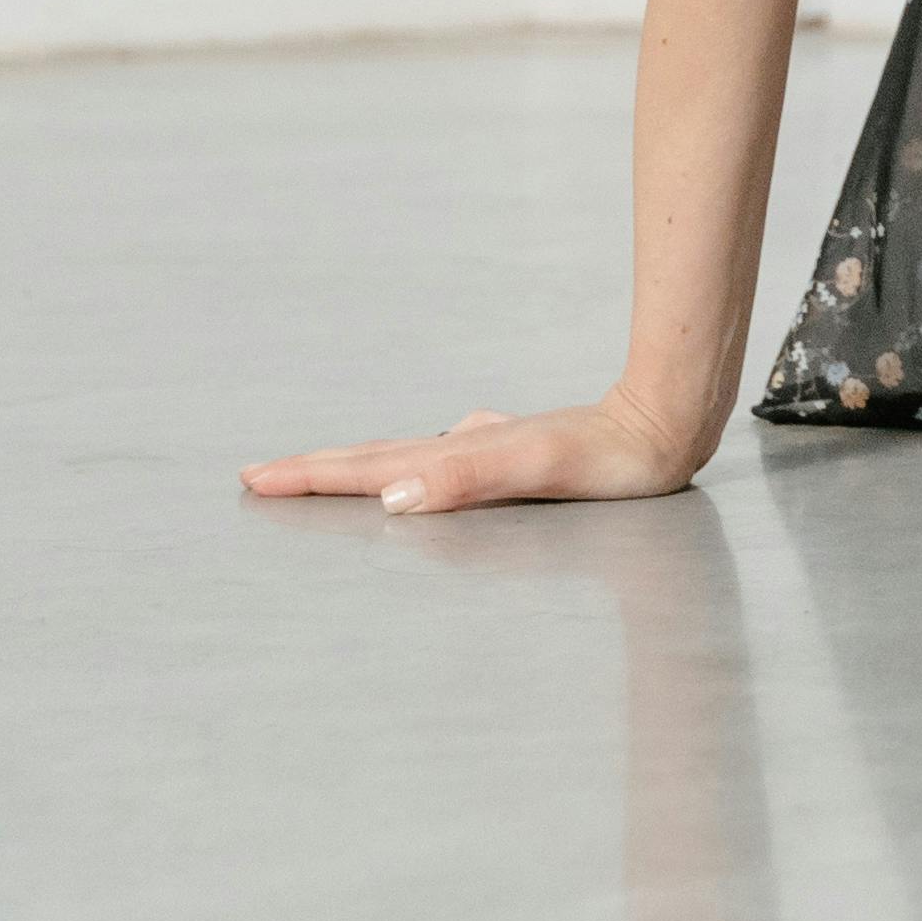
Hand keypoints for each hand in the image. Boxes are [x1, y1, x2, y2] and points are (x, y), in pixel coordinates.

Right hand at [243, 392, 707, 515]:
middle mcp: (467, 446)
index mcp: (459, 454)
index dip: (312, 476)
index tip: (257, 478)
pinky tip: (425, 469)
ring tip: (319, 471)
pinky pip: (443, 462)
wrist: (665, 425)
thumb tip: (393, 496)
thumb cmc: (609, 457)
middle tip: (259, 476)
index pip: (369, 468)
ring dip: (355, 468)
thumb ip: (467, 478)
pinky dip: (411, 468)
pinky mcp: (516, 453)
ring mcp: (489, 447)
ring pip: (405, 458)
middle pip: (376, 458)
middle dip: (315, 470)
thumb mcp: (538, 468)